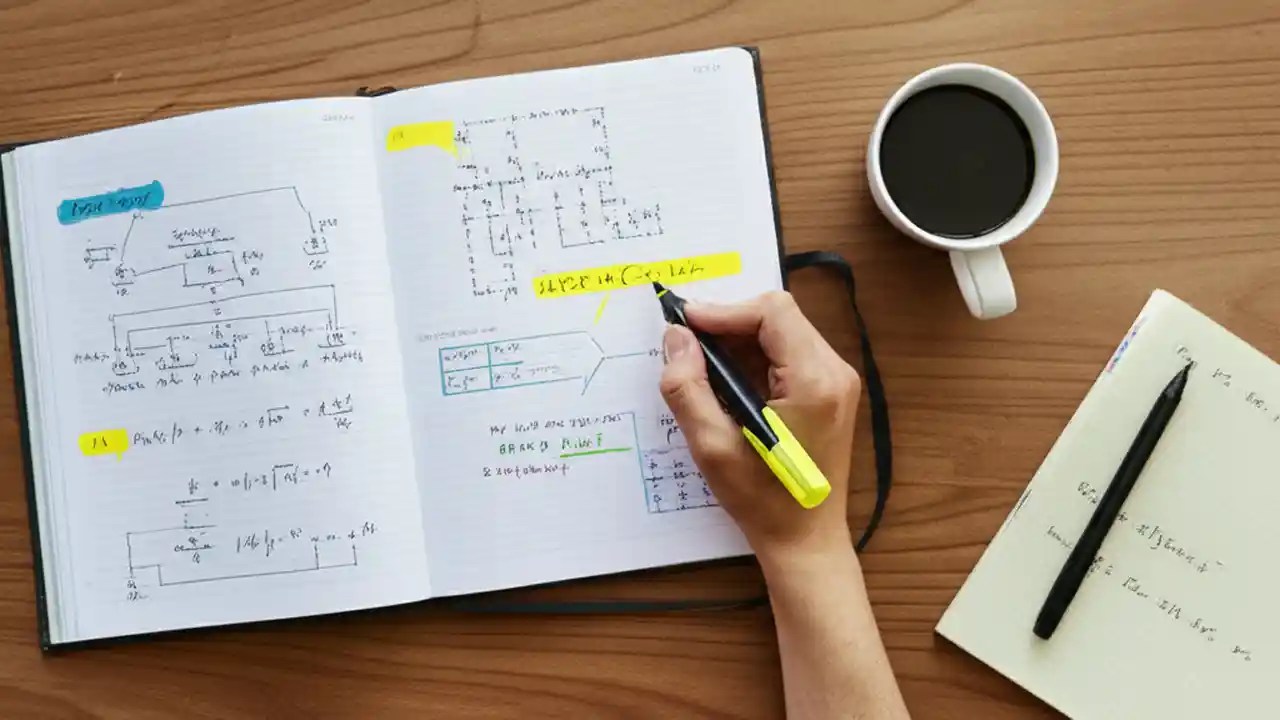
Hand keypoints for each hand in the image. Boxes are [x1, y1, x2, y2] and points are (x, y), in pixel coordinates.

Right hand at [659, 291, 860, 565]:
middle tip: (687, 344)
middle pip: (778, 317)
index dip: (724, 310)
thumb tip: (676, 337)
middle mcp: (834, 373)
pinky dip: (755, 357)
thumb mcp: (713, 447)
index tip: (685, 324)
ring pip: (782, 332)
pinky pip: (789, 355)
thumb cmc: (764, 502)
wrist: (806, 541)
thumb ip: (688, 388)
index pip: (771, 312)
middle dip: (729, 323)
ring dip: (740, 340)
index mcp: (815, 381)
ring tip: (702, 365)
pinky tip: (727, 382)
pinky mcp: (829, 393)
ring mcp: (836, 382)